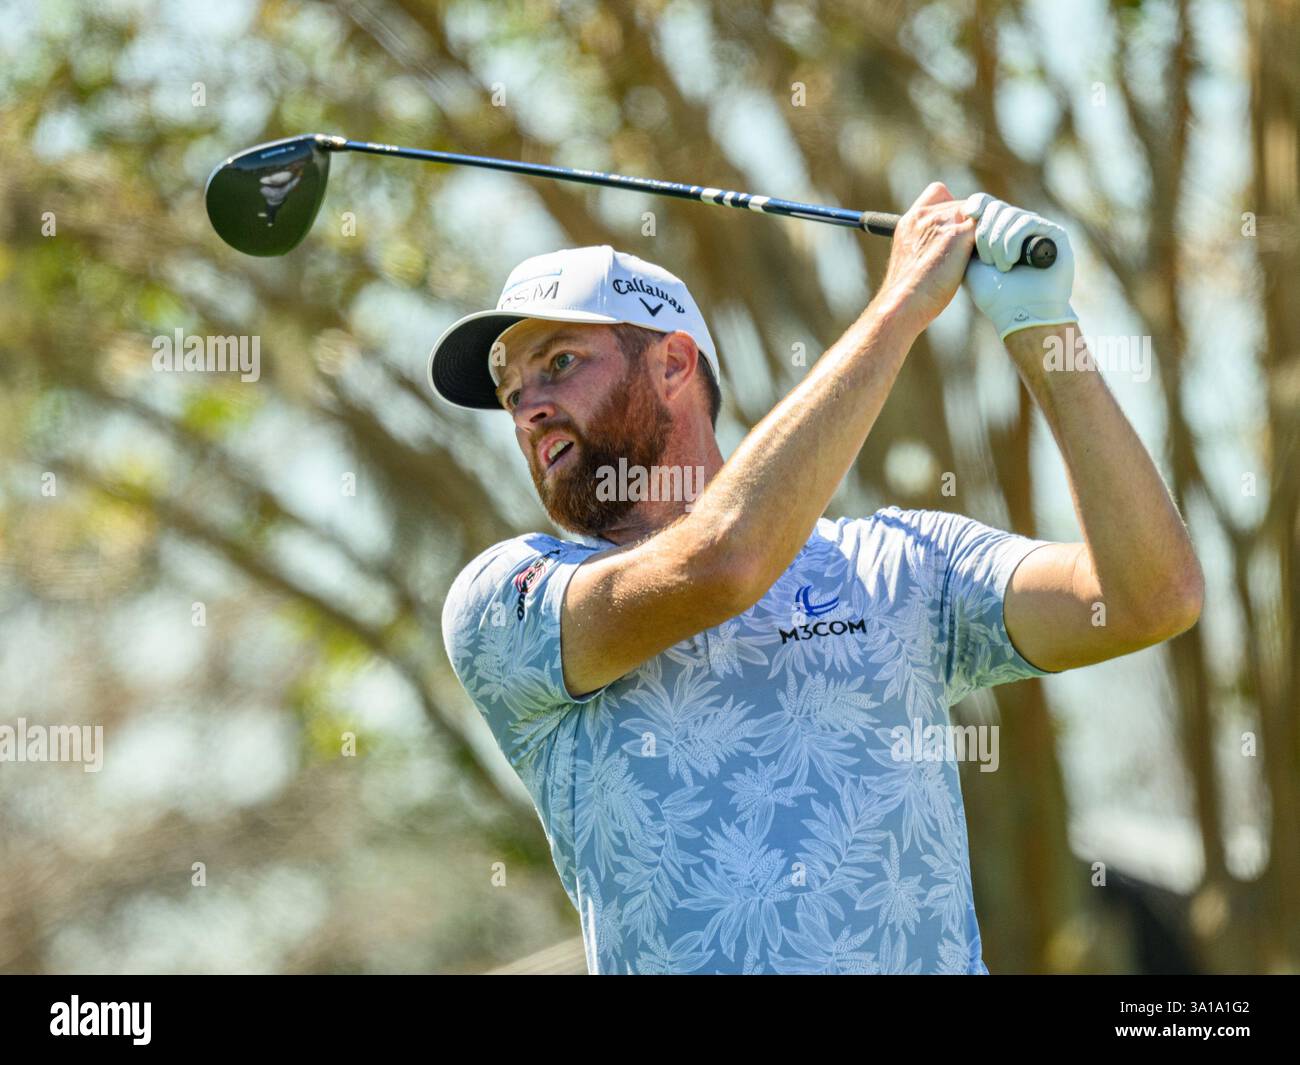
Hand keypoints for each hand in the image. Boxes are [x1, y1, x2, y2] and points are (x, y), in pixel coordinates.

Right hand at [875, 182, 976, 334]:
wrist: (902, 305)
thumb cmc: (909, 294)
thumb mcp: (913, 261)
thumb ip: (928, 244)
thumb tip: (950, 249)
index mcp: (910, 221)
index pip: (938, 192)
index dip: (951, 206)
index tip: (954, 228)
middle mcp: (924, 215)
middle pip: (964, 204)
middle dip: (972, 225)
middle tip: (975, 251)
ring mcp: (941, 222)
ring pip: (978, 213)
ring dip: (984, 232)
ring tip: (982, 258)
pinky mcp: (958, 234)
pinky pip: (987, 227)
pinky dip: (991, 242)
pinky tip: (989, 262)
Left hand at [962, 193, 1078, 339]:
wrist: (1018, 313)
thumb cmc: (993, 294)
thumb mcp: (968, 264)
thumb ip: (963, 238)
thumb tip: (962, 209)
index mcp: (998, 229)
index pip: (986, 202)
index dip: (976, 205)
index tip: (967, 216)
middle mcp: (1018, 225)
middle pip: (995, 206)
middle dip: (984, 235)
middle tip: (987, 261)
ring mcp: (1037, 228)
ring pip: (1009, 214)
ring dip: (998, 244)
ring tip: (1002, 267)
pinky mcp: (1053, 233)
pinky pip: (1026, 221)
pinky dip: (1013, 242)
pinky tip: (1012, 262)